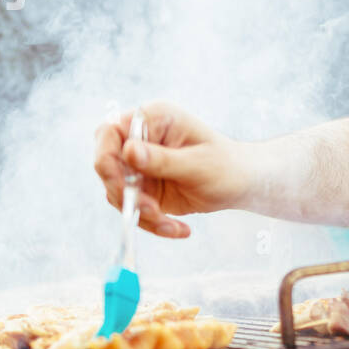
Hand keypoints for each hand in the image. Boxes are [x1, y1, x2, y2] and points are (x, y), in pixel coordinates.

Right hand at [93, 102, 247, 237]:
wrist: (241, 184)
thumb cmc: (226, 165)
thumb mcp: (198, 164)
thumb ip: (162, 159)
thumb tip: (128, 151)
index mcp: (153, 119)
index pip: (110, 131)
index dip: (107, 157)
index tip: (124, 184)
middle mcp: (140, 139)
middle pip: (107, 164)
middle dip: (125, 193)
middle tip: (152, 211)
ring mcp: (139, 165)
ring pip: (118, 192)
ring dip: (142, 214)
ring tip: (173, 226)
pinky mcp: (144, 188)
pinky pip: (133, 208)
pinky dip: (152, 223)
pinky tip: (178, 229)